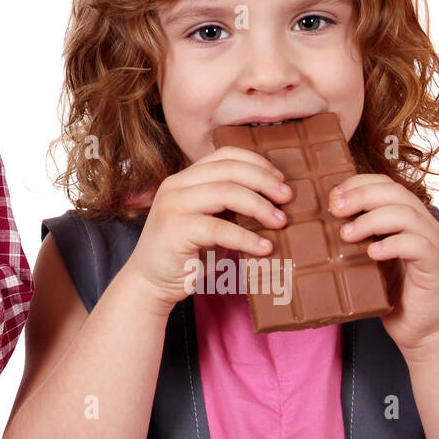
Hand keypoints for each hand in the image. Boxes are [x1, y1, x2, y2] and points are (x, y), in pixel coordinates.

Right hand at [124, 146, 292, 312]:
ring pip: (225, 192)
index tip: (281, 180)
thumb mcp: (209, 220)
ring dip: (259, 206)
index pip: (224, 155)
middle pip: (228, 169)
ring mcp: (172, 206)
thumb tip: (274, 198)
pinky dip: (247, 238)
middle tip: (287, 198)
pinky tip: (264, 248)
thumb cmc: (187, 252)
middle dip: (264, 181)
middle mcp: (175, 185)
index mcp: (185, 178)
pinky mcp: (174, 230)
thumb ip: (228, 204)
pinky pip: (219, 228)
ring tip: (280, 222)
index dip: (257, 163)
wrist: (150, 282)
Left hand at [327, 174, 438, 350]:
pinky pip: (418, 246)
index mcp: (408, 216)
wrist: (418, 327)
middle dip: (361, 196)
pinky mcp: (436, 268)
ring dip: (372, 220)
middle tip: (335, 209)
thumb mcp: (368, 255)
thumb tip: (315, 219)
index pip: (386, 184)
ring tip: (347, 234)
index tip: (332, 196)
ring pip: (407, 215)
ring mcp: (433, 245)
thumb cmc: (389, 289)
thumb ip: (355, 234)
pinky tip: (372, 253)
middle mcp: (424, 225)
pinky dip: (392, 244)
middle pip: (396, 193)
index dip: (358, 184)